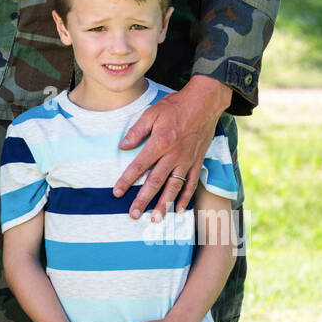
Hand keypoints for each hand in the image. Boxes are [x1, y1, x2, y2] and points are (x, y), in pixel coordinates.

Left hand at [114, 76, 231, 219]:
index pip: (139, 166)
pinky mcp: (197, 161)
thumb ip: (137, 131)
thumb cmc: (175, 106)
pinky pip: (191, 183)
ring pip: (174, 187)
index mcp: (159, 143)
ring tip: (155, 219)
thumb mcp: (151, 113)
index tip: (117, 192)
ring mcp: (187, 160)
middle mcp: (173, 155)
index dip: (126, 180)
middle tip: (133, 215)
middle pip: (155, 182)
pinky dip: (185, 197)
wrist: (204, 103)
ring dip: (164, 205)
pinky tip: (178, 209)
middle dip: (143, 200)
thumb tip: (122, 146)